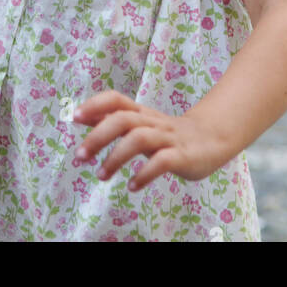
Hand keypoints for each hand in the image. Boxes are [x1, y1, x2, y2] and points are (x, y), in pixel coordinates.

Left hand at [72, 90, 225, 191]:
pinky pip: (162, 162)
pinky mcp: (182, 156)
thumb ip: (112, 120)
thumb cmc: (168, 134)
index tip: (74, 118)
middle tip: (80, 157)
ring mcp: (168, 138)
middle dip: (98, 136)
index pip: (116, 99)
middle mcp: (152, 122)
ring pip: (139, 138)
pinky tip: (132, 187)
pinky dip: (145, 174)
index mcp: (141, 113)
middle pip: (123, 119)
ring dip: (116, 157)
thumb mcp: (140, 124)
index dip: (95, 105)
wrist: (212, 138)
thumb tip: (79, 116)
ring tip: (101, 176)